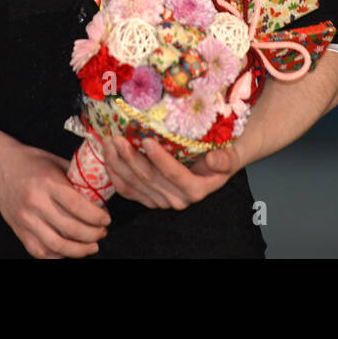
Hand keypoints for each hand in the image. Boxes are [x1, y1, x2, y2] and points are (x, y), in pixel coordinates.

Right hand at [0, 143, 111, 258]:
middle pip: (70, 228)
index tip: (106, 219)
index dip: (96, 217)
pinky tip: (69, 251)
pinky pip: (40, 251)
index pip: (77, 206)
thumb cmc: (29, 161)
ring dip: (79, 250)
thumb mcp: (56, 162)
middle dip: (93, 234)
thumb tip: (101, 189)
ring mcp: (25, 219)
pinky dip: (57, 256)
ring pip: (57, 245)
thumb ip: (77, 177)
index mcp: (47, 183)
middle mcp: (35, 203)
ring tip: (91, 246)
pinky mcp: (18, 230)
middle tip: (102, 232)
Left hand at [97, 132, 241, 209]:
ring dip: (118, 163)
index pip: (175, 175)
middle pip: (149, 178)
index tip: (146, 140)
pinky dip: (114, 174)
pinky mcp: (148, 198)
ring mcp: (160, 201)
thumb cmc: (220, 155)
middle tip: (117, 137)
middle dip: (130, 157)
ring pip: (134, 184)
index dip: (160, 159)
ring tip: (108, 141)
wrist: (214, 165)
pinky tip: (107, 158)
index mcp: (196, 189)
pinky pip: (127, 190)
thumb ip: (226, 160)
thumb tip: (213, 161)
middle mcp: (177, 199)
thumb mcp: (230, 155)